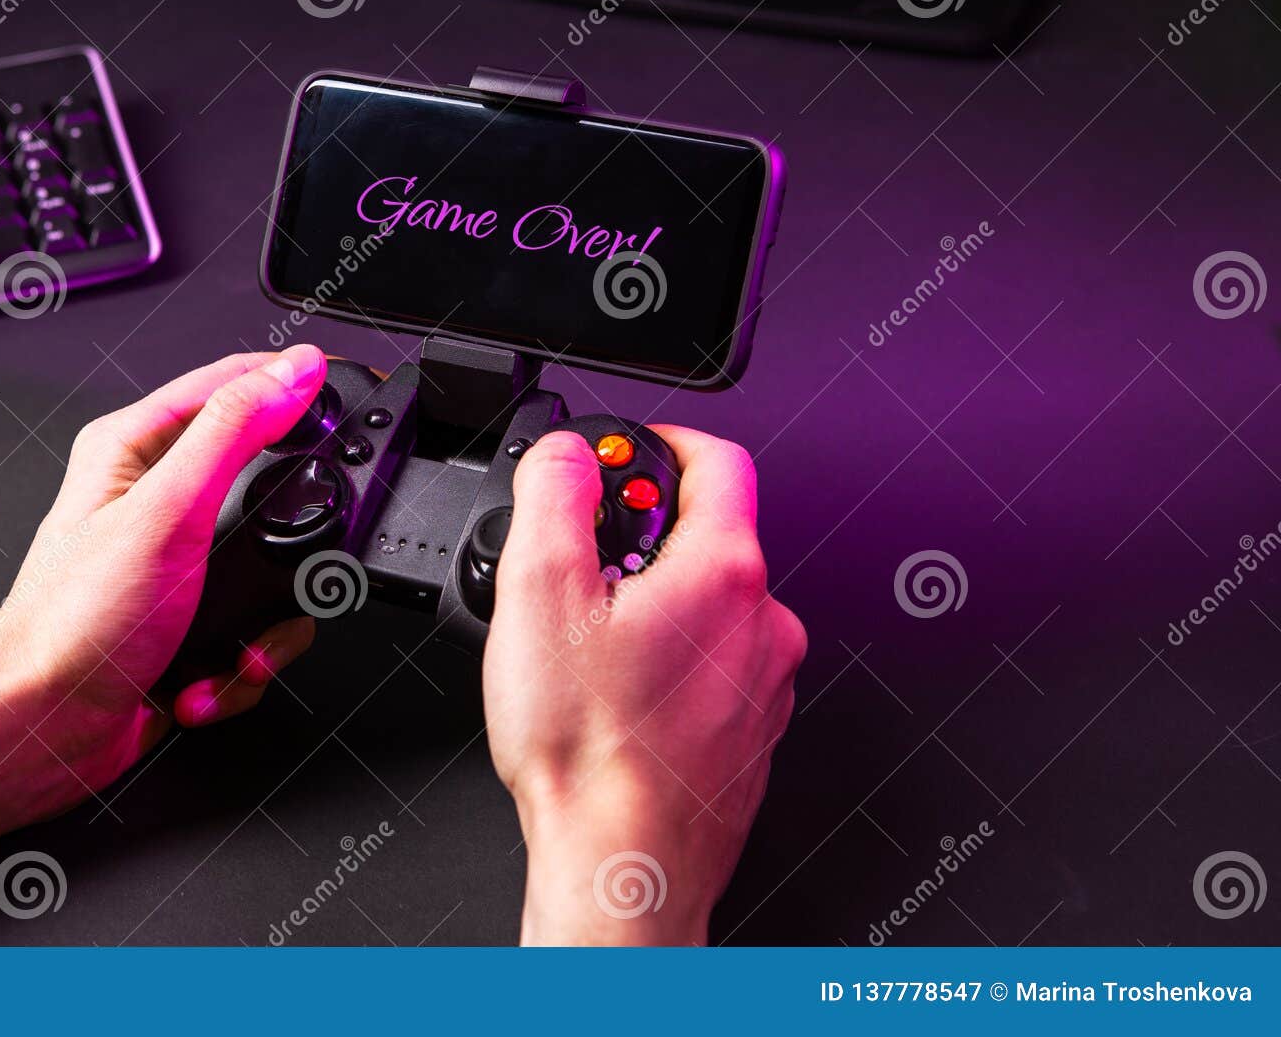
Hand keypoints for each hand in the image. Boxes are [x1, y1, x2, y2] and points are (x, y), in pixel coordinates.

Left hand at [0, 344, 328, 819]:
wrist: (40, 732)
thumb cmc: (72, 625)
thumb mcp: (167, 512)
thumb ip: (234, 432)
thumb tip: (291, 373)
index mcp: (134, 449)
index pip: (230, 382)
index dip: (290, 383)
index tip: (340, 395)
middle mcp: (154, 501)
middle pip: (268, 483)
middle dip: (290, 544)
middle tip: (294, 566)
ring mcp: (175, 567)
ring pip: (272, 570)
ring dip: (266, 627)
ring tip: (238, 647)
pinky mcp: (190, 625)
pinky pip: (255, 632)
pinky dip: (240, 666)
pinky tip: (205, 677)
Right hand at [482, 427, 805, 944]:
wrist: (623, 865)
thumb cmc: (590, 751)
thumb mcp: (539, 591)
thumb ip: (553, 492)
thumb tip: (564, 453)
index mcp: (724, 572)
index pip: (720, 460)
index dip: (665, 441)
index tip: (629, 452)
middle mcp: (764, 623)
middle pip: (709, 536)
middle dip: (644, 537)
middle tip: (582, 567)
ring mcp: (766, 682)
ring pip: (711, 606)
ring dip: (658, 604)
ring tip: (592, 647)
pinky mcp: (752, 731)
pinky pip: (717, 666)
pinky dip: (674, 661)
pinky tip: (621, 697)